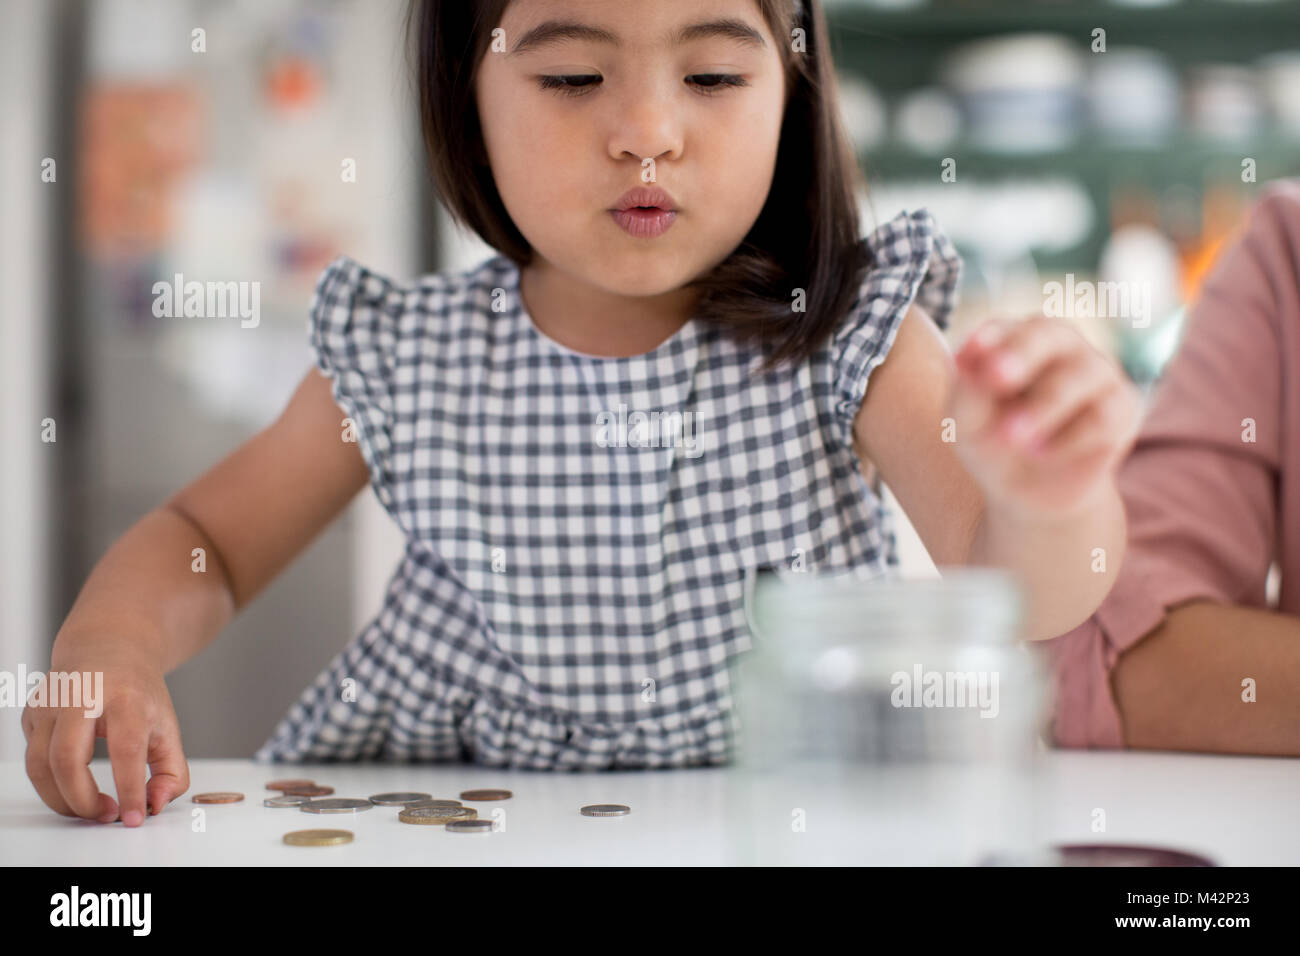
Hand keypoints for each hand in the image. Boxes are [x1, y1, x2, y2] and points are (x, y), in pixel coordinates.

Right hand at [23, 639, 189, 825]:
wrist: (108, 649)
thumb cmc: (138, 692)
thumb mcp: (167, 726)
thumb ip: (171, 771)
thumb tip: (154, 804)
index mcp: (126, 697)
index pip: (125, 748)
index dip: (128, 788)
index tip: (134, 817)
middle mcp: (83, 695)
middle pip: (67, 758)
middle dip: (84, 800)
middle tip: (107, 815)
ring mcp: (51, 703)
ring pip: (39, 765)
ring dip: (62, 800)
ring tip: (90, 808)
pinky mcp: (31, 714)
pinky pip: (33, 761)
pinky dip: (51, 785)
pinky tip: (73, 787)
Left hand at [948, 315, 1141, 518]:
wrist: (1030, 492)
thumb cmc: (993, 443)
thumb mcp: (969, 424)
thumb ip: (968, 394)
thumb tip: (967, 365)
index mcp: (1017, 340)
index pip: (1005, 327)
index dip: (989, 339)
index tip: (965, 357)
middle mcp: (1062, 347)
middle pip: (1051, 333)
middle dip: (1022, 353)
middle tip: (995, 377)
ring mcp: (1097, 373)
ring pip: (1081, 375)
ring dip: (1043, 406)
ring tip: (1011, 437)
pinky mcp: (1121, 409)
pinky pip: (1103, 416)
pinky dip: (1069, 438)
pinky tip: (1044, 453)